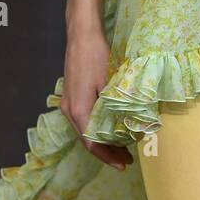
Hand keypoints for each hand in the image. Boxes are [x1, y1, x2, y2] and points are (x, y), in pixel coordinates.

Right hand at [61, 17, 132, 169]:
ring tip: (122, 148)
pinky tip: (110, 128)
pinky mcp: (71, 96)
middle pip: (88, 140)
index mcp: (79, 110)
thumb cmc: (96, 56)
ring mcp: (68, 103)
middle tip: (127, 160)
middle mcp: (69, 110)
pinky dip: (97, 129)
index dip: (108, 156)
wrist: (81, 35)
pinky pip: (84, 120)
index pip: (92, 143)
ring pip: (85, 130)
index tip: (123, 164)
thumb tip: (132, 127)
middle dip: (107, 152)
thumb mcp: (111, 82)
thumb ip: (117, 107)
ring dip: (102, 141)